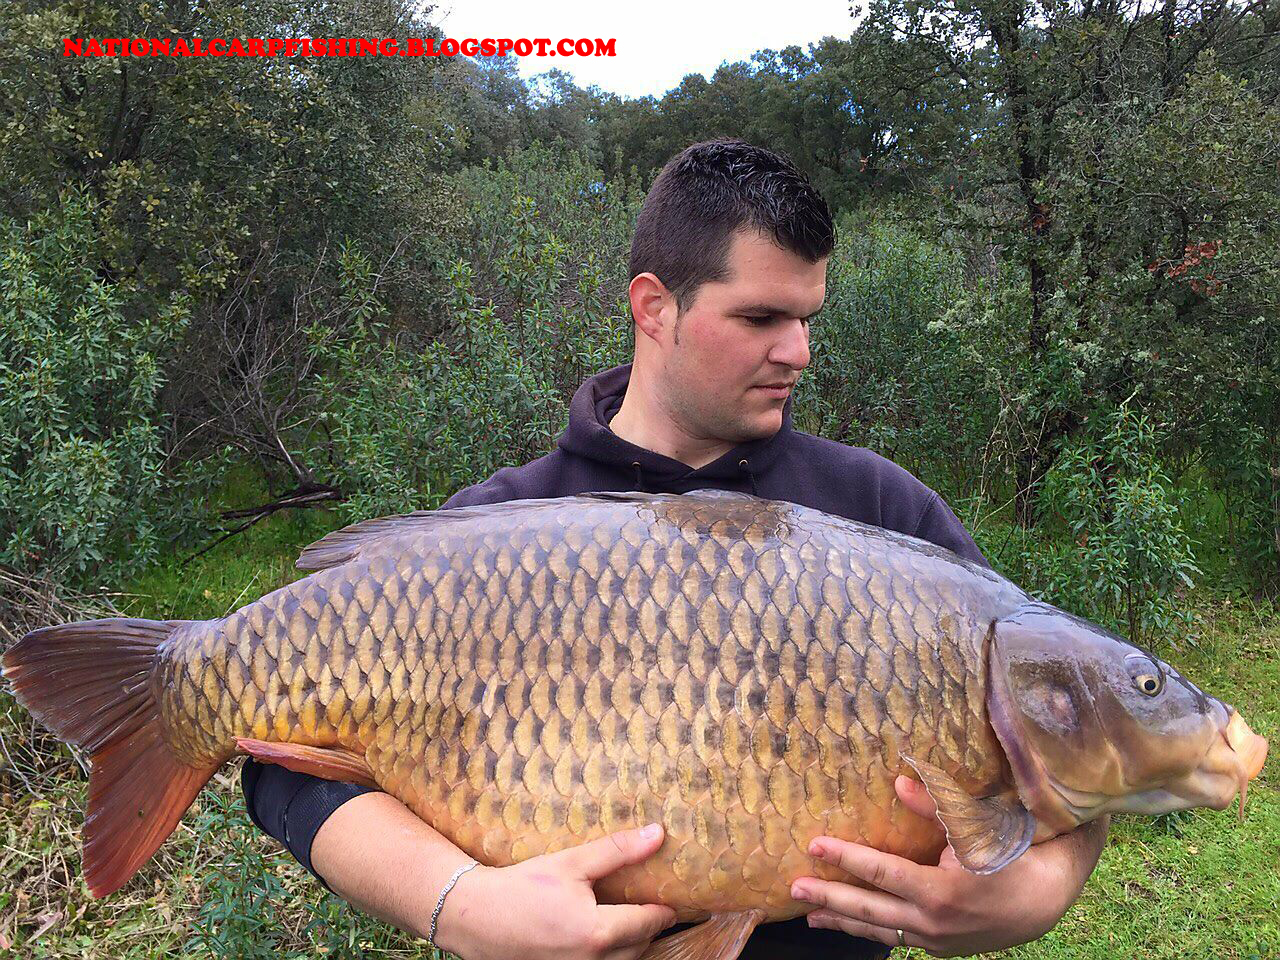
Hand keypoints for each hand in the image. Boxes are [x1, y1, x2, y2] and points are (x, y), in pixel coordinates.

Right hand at [433, 823, 677, 959]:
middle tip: (649, 902)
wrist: (476, 917)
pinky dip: (607, 952)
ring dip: (629, 942)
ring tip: (626, 916)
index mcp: (598, 933)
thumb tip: (657, 834)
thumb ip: (617, 851)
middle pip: (640, 946)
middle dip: (647, 926)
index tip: (674, 897)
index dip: (664, 909)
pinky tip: (598, 932)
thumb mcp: (571, 863)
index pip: (650, 922)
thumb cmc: (522, 887)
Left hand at [789, 776, 1108, 956]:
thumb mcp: (976, 827)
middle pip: (868, 909)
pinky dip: (868, 932)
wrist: (1044, 902)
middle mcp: (932, 922)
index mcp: (939, 891)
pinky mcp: (938, 947)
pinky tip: (849, 925)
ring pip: (878, 931)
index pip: (880, 872)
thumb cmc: (1010, 856)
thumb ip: (936, 806)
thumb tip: (899, 781)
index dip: (845, 857)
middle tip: (795, 887)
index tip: (813, 845)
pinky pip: (894, 940)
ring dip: (842, 920)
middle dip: (829, 897)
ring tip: (809, 914)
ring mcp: (934, 939)